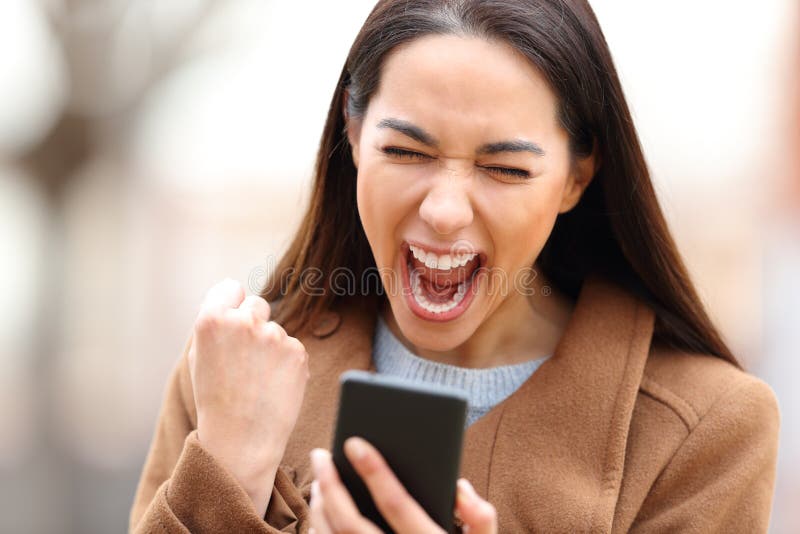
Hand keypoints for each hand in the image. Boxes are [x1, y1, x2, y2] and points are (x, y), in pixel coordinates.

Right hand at [188, 278, 309, 516]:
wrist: (240, 441)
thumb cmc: (215, 399)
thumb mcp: (200, 357)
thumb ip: (217, 324)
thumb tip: (234, 297)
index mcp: (212, 320)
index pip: (230, 287)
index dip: (233, 303)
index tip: (234, 318)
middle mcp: (243, 321)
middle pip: (257, 304)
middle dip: (254, 323)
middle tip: (246, 359)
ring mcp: (273, 335)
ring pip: (276, 330)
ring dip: (271, 348)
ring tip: (257, 381)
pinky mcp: (297, 351)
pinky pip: (293, 348)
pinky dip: (287, 365)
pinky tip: (274, 387)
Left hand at [309, 437, 496, 532]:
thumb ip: (481, 518)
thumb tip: (459, 487)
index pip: (397, 504)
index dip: (374, 471)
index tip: (354, 442)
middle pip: (351, 523)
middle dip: (331, 484)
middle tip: (321, 454)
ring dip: (320, 507)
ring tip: (319, 479)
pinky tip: (320, 515)